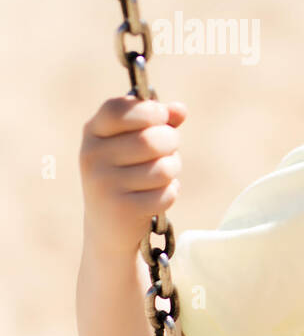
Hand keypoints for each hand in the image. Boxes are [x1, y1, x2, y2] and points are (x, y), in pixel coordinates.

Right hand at [80, 96, 187, 254]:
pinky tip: (154, 198)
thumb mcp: (137, 143)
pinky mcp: (121, 209)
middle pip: (152, 139)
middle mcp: (92, 155)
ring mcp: (103, 183)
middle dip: (172, 143)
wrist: (109, 226)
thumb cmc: (129, 174)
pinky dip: (169, 194)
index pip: (118, 108)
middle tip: (168, 151)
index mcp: (93, 132)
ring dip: (172, 171)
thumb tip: (180, 109)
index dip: (148, 110)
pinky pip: (167, 193)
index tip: (161, 117)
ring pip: (165, 168)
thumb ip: (159, 122)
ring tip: (160, 176)